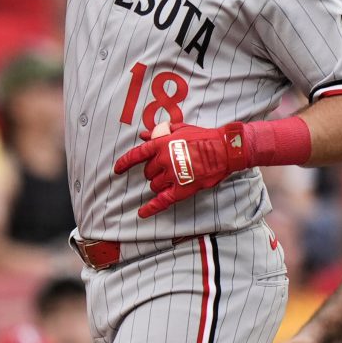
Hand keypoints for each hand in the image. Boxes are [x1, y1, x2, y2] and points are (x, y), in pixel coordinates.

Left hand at [114, 120, 247, 217]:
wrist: (224, 149)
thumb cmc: (204, 137)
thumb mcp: (180, 129)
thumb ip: (160, 132)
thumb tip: (144, 135)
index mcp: (161, 144)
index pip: (136, 154)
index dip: (125, 163)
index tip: (117, 169)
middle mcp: (164, 160)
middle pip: (148, 172)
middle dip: (153, 172)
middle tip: (166, 168)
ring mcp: (172, 175)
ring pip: (154, 185)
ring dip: (158, 184)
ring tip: (172, 179)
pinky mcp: (182, 189)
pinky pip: (162, 201)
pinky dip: (151, 208)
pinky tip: (141, 213)